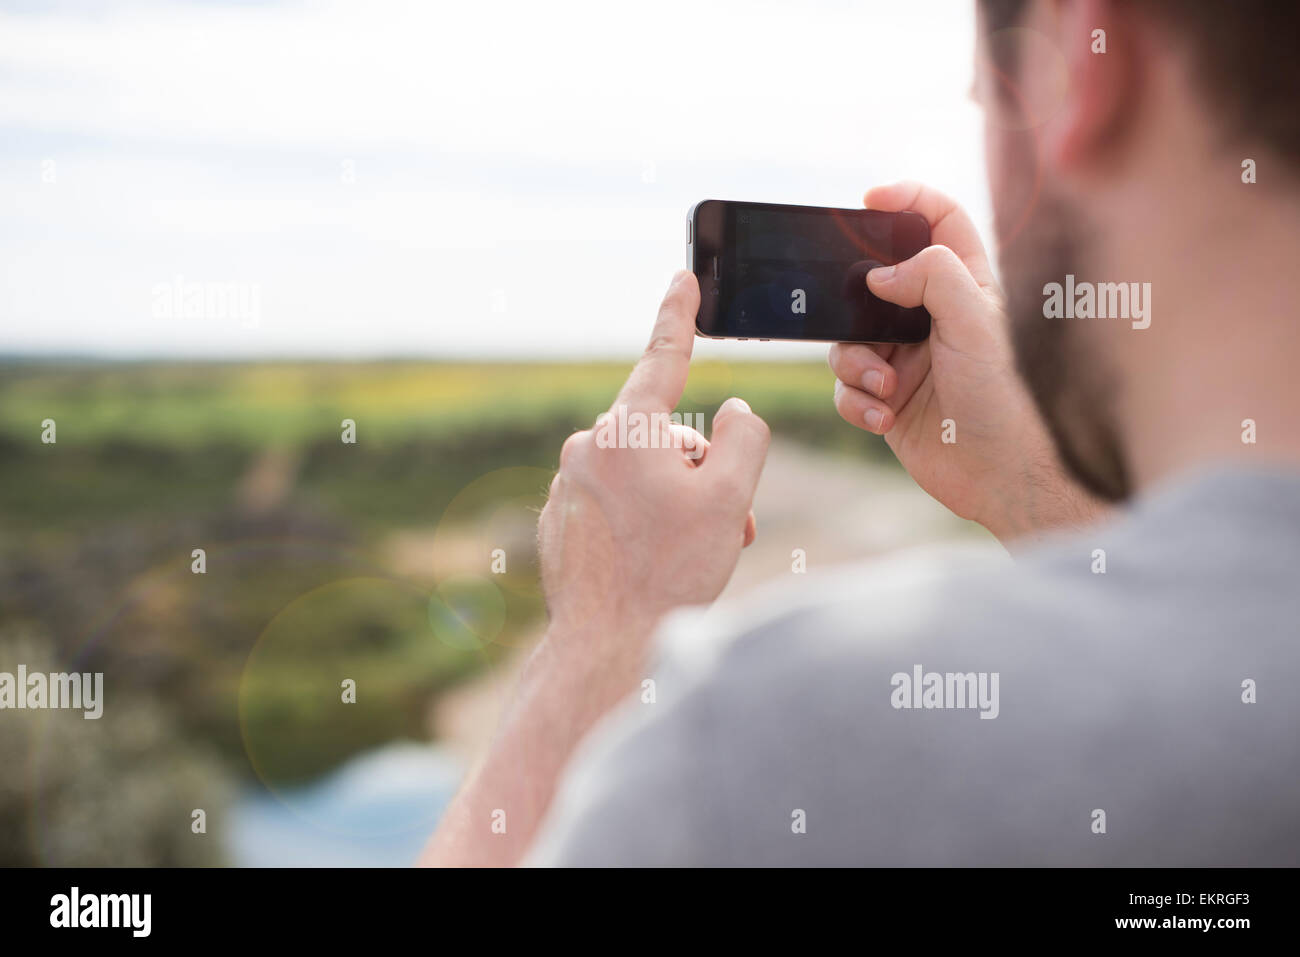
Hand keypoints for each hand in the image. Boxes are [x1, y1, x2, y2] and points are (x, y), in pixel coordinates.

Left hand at [539, 269, 769, 679]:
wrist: (605, 646)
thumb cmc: (671, 571)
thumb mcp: (731, 496)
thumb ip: (745, 437)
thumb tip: (735, 413)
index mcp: (626, 433)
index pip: (662, 360)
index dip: (679, 316)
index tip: (682, 280)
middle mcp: (586, 449)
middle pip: (666, 437)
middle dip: (704, 471)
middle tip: (728, 523)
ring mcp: (566, 486)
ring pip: (642, 474)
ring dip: (678, 501)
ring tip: (696, 551)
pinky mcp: (558, 520)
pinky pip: (614, 502)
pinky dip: (643, 520)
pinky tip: (654, 561)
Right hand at [830, 181, 1104, 543]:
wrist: (1001, 477)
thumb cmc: (1005, 398)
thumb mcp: (975, 322)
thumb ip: (931, 277)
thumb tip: (880, 275)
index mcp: (966, 287)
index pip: (938, 222)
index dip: (907, 200)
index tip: (871, 199)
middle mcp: (932, 318)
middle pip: (876, 281)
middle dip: (856, 297)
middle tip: (852, 302)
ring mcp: (906, 359)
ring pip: (849, 340)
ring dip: (857, 365)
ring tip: (886, 387)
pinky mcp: (887, 399)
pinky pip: (846, 388)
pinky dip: (857, 402)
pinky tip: (884, 418)